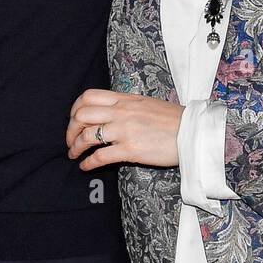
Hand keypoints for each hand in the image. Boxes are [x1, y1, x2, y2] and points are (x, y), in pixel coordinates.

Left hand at [66, 88, 183, 169]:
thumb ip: (125, 105)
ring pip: (87, 135)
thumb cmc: (172, 120)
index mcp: (124, 99)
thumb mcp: (145, 103)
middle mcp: (121, 112)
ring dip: (75, 146)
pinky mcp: (130, 149)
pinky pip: (100, 156)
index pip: (88, 96)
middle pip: (82, 115)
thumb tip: (109, 112)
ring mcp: (124, 130)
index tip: (74, 120)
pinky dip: (88, 162)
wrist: (192, 132)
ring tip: (74, 154)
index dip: (75, 109)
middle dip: (70, 129)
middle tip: (71, 140)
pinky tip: (86, 166)